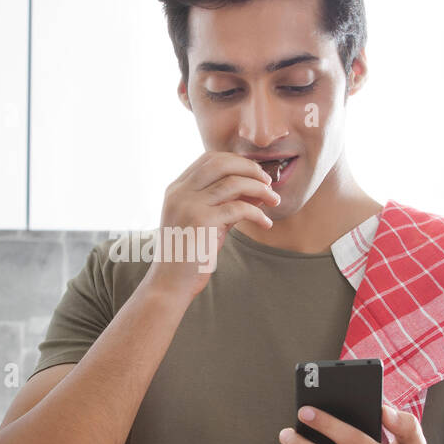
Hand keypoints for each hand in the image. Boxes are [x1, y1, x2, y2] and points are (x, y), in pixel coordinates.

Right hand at [140, 151, 280, 301]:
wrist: (170, 283)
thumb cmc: (188, 256)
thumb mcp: (203, 223)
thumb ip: (224, 204)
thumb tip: (257, 192)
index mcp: (176, 189)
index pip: (209, 159)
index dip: (237, 162)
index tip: (255, 174)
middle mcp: (180, 192)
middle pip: (222, 162)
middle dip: (250, 168)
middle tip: (268, 183)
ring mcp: (190, 205)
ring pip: (234, 182)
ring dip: (260, 190)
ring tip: (274, 201)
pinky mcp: (202, 221)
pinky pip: (239, 208)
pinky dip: (258, 214)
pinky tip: (266, 223)